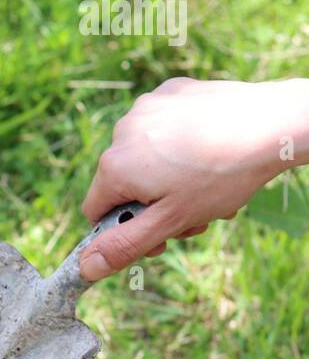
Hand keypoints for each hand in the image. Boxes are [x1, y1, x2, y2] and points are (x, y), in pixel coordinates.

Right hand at [79, 77, 308, 280]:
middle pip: (123, 185)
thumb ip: (125, 246)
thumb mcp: (171, 222)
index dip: (124, 231)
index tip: (158, 236)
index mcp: (115, 167)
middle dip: (154, 206)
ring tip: (207, 184)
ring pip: (145, 158)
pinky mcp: (171, 92)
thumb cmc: (221, 176)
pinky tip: (208, 150)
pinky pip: (164, 129)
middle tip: (193, 215)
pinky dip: (180, 145)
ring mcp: (147, 107)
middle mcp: (122, 132)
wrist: (272, 123)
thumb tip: (86, 267)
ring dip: (168, 179)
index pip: (96, 211)